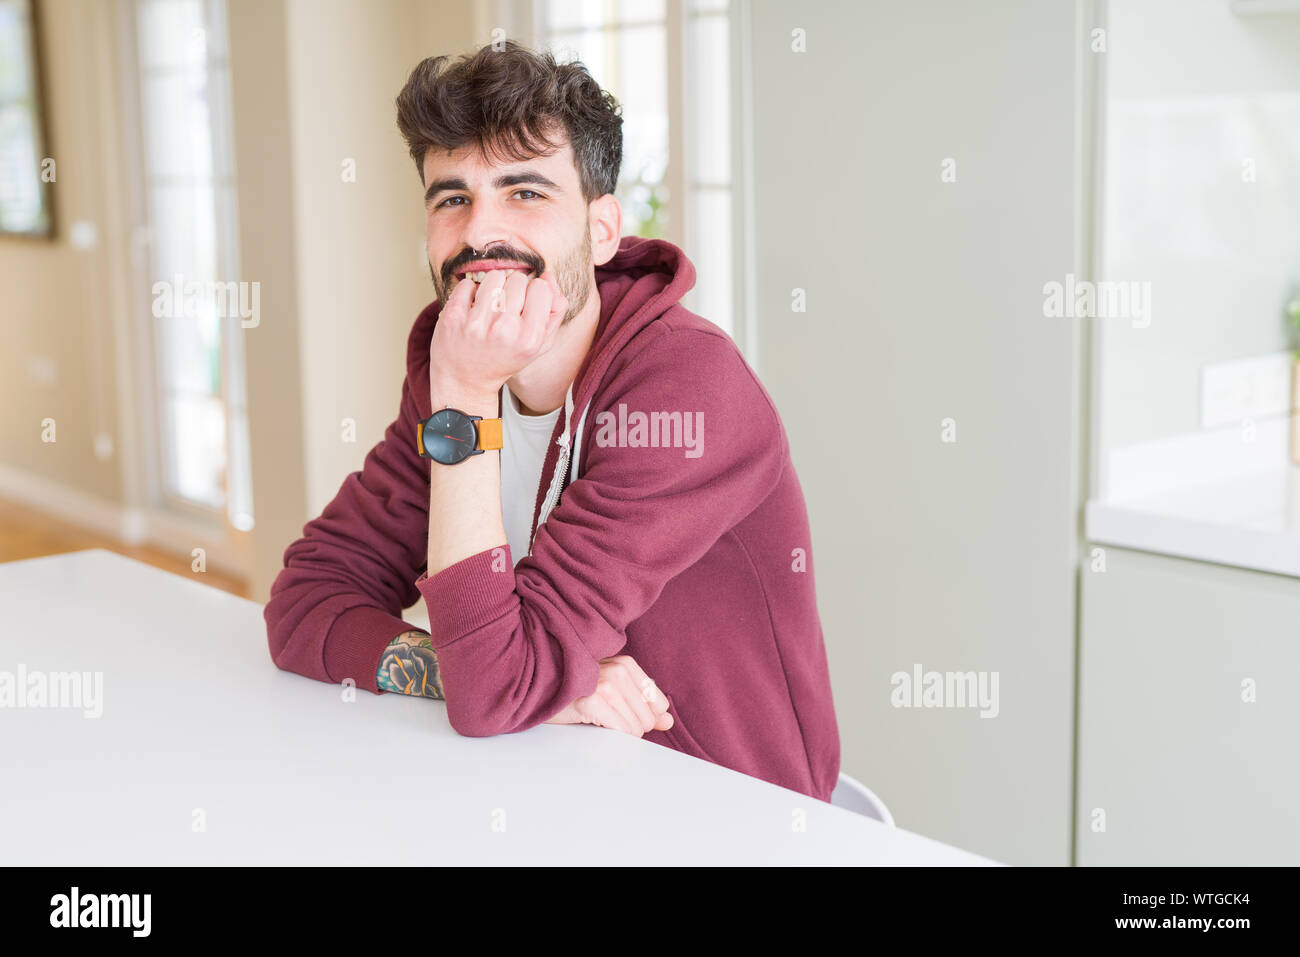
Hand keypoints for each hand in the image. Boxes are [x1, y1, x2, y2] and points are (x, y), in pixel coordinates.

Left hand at [429, 268, 567, 406]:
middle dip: (513, 288)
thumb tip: (548, 275)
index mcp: (530, 338)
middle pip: (518, 279)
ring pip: (494, 276)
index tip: (526, 306)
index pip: (541, 287)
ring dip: (493, 286)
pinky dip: (470, 292)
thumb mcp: (539, 344)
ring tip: (490, 305)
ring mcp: (476, 323)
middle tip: (506, 308)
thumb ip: (555, 311)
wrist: (466, 381)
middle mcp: (504, 330)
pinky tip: (472, 309)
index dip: (534, 293)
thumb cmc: (505, 358)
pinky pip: (467, 284)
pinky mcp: (453, 317)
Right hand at [544, 654, 673, 736]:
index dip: (643, 716)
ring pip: (636, 727)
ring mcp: (605, 685)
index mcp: (626, 664)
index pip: (657, 702)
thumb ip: (644, 707)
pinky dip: (612, 735)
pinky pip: (621, 730)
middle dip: (629, 726)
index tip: (620, 712)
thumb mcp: (613, 695)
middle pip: (648, 718)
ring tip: (596, 718)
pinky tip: (593, 723)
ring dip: (618, 732)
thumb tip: (668, 721)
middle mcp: (618, 670)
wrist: (536, 691)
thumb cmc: (575, 694)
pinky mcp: (592, 701)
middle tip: (603, 715)